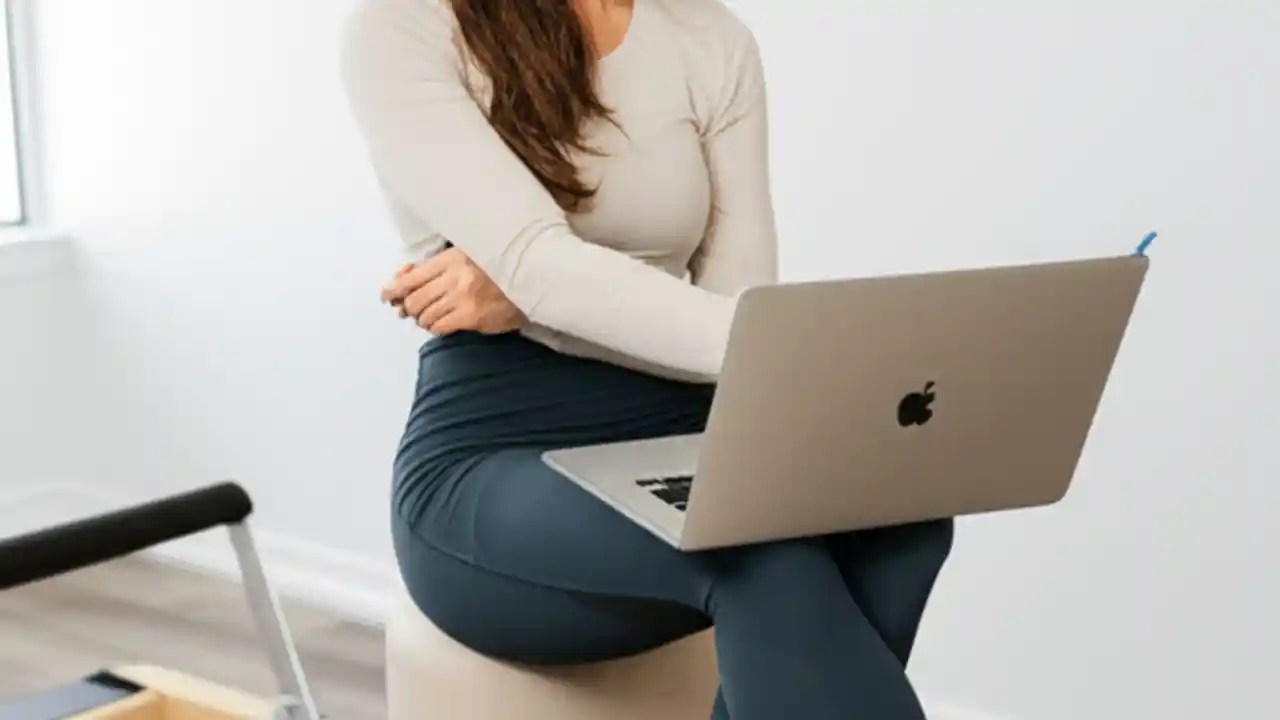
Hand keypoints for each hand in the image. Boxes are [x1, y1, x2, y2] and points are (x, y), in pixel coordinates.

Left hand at [381, 248, 526, 334]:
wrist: (534, 280)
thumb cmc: (502, 267)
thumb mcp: (469, 253)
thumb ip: (439, 264)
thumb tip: (404, 275)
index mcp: (452, 258)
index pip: (411, 277)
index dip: (394, 288)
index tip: (387, 295)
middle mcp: (454, 278)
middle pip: (414, 298)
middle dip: (408, 307)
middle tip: (408, 310)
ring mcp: (462, 299)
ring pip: (425, 315)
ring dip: (423, 318)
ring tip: (429, 316)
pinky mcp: (472, 318)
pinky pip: (440, 327)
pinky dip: (435, 328)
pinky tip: (441, 324)